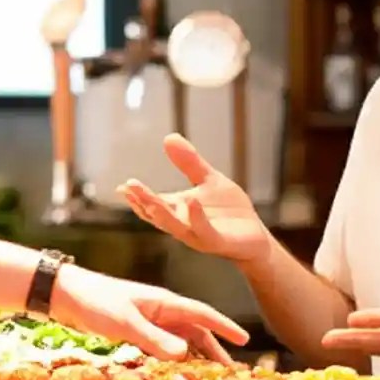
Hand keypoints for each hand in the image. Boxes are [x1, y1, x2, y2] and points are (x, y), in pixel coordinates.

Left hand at [51, 264, 249, 362]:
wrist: (67, 294)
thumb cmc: (96, 301)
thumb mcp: (127, 322)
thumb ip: (154, 338)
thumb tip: (183, 354)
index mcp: (164, 302)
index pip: (202, 313)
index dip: (224, 326)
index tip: (244, 338)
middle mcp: (161, 310)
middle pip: (195, 330)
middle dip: (214, 347)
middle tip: (229, 369)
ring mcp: (148, 319)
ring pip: (180, 338)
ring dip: (195, 353)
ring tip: (208, 372)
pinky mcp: (135, 328)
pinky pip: (163, 343)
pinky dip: (174, 355)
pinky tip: (176, 367)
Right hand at [118, 133, 271, 265]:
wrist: (256, 236)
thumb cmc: (229, 211)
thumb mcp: (209, 180)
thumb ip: (189, 162)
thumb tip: (168, 137)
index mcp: (178, 210)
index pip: (153, 204)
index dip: (137, 196)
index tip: (123, 186)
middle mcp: (183, 224)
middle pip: (159, 214)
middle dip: (144, 202)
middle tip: (129, 187)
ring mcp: (199, 234)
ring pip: (176, 227)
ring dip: (163, 214)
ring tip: (152, 201)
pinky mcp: (218, 242)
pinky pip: (204, 231)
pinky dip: (196, 218)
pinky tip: (191, 202)